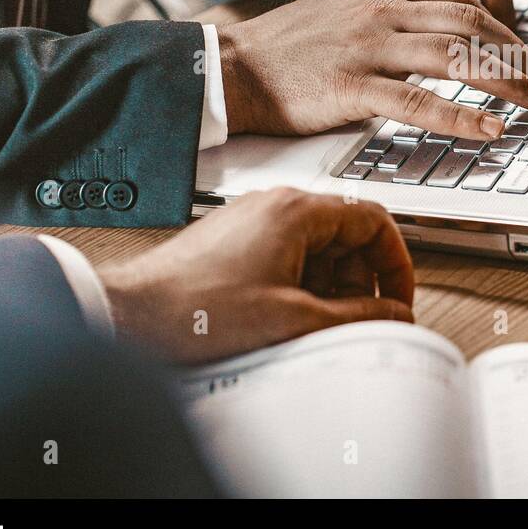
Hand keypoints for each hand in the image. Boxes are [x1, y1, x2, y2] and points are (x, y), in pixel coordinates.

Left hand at [96, 188, 414, 363]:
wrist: (130, 314)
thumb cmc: (197, 311)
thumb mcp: (295, 320)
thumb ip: (357, 316)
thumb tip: (395, 315)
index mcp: (297, 211)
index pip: (374, 218)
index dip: (395, 261)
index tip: (397, 295)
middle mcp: (276, 205)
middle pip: (348, 234)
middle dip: (361, 280)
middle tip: (359, 317)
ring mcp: (254, 222)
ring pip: (319, 248)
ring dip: (331, 286)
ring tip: (316, 323)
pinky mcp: (237, 241)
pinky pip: (290, 256)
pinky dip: (302, 286)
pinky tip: (287, 319)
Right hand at [218, 0, 527, 140]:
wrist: (233, 65)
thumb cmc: (293, 43)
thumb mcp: (350, 1)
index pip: (463, 1)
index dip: (504, 29)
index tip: (527, 54)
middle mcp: (383, 9)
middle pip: (471, 25)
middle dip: (515, 54)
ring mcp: (369, 46)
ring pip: (455, 58)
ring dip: (503, 82)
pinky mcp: (353, 85)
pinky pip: (419, 101)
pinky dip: (461, 116)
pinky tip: (489, 129)